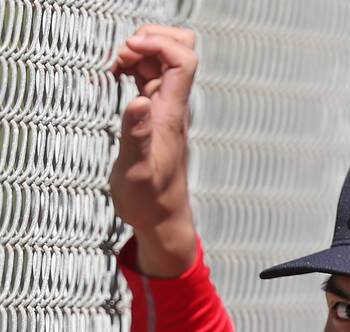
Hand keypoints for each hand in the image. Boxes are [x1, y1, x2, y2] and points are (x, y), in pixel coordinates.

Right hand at [110, 25, 198, 275]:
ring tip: (115, 68)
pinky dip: (132, 67)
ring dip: (138, 52)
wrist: (161, 221)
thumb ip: (136, 136)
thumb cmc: (149, 201)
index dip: (157, 44)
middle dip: (151, 39)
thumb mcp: (136, 170)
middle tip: (123, 56)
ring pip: (162, 60)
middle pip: (180, 50)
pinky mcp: (153, 116)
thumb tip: (139, 101)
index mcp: (171, 115)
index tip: (127, 53)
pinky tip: (115, 78)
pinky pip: (149, 77)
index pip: (182, 59)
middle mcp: (172, 107)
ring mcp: (164, 110)